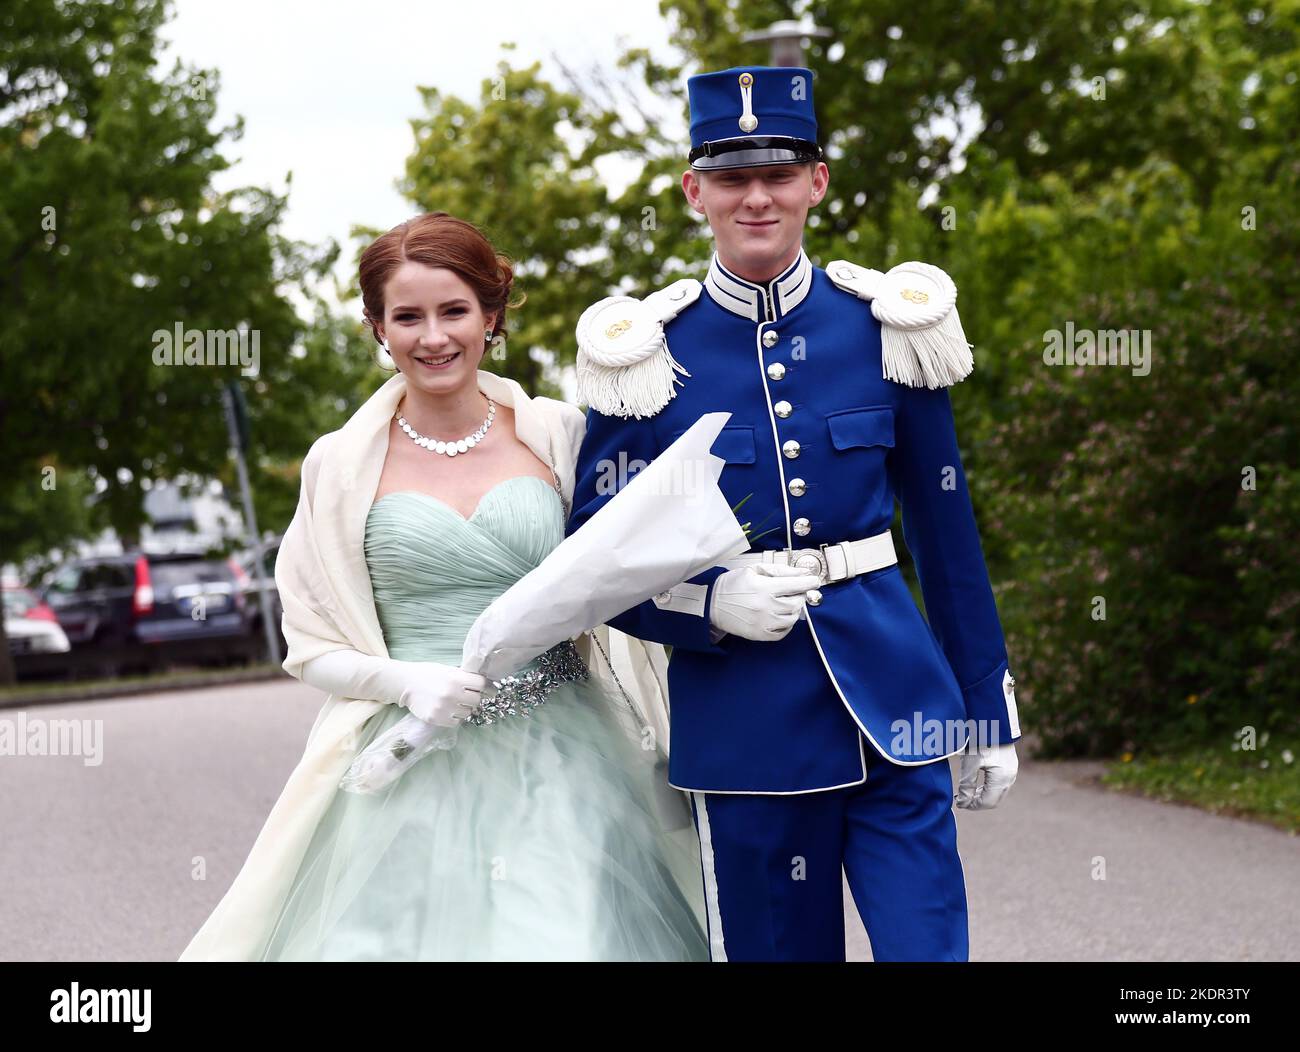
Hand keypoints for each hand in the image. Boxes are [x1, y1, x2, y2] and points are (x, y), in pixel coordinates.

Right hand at [297, 649, 486, 726]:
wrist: (405, 683)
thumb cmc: (428, 673)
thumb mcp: (448, 669)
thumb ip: (464, 676)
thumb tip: (485, 683)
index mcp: (456, 678)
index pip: (481, 684)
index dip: (483, 686)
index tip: (482, 688)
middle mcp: (452, 693)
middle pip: (477, 700)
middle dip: (474, 698)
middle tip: (467, 696)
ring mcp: (444, 708)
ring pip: (467, 713)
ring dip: (464, 709)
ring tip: (455, 703)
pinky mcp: (437, 719)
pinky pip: (455, 722)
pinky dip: (454, 718)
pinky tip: (448, 711)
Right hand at [708, 563, 821, 641]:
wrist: (711, 604)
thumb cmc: (733, 584)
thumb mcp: (754, 570)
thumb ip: (780, 570)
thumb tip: (802, 573)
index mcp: (764, 587)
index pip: (796, 585)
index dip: (809, 582)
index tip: (814, 580)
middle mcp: (765, 607)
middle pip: (797, 603)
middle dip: (799, 596)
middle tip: (794, 591)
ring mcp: (763, 623)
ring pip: (792, 618)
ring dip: (793, 610)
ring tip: (784, 603)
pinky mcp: (760, 634)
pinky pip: (783, 632)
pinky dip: (786, 624)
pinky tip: (780, 616)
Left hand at [955, 741, 1017, 809]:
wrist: (993, 721)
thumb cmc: (980, 740)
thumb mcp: (970, 763)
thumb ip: (967, 785)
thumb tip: (963, 803)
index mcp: (1001, 779)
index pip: (987, 802)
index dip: (972, 806)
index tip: (958, 803)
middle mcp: (1010, 778)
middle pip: (994, 800)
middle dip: (977, 803)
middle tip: (961, 800)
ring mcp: (1011, 773)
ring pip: (997, 794)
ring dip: (982, 796)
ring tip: (965, 794)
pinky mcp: (1009, 767)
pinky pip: (999, 785)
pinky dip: (987, 789)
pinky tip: (975, 786)